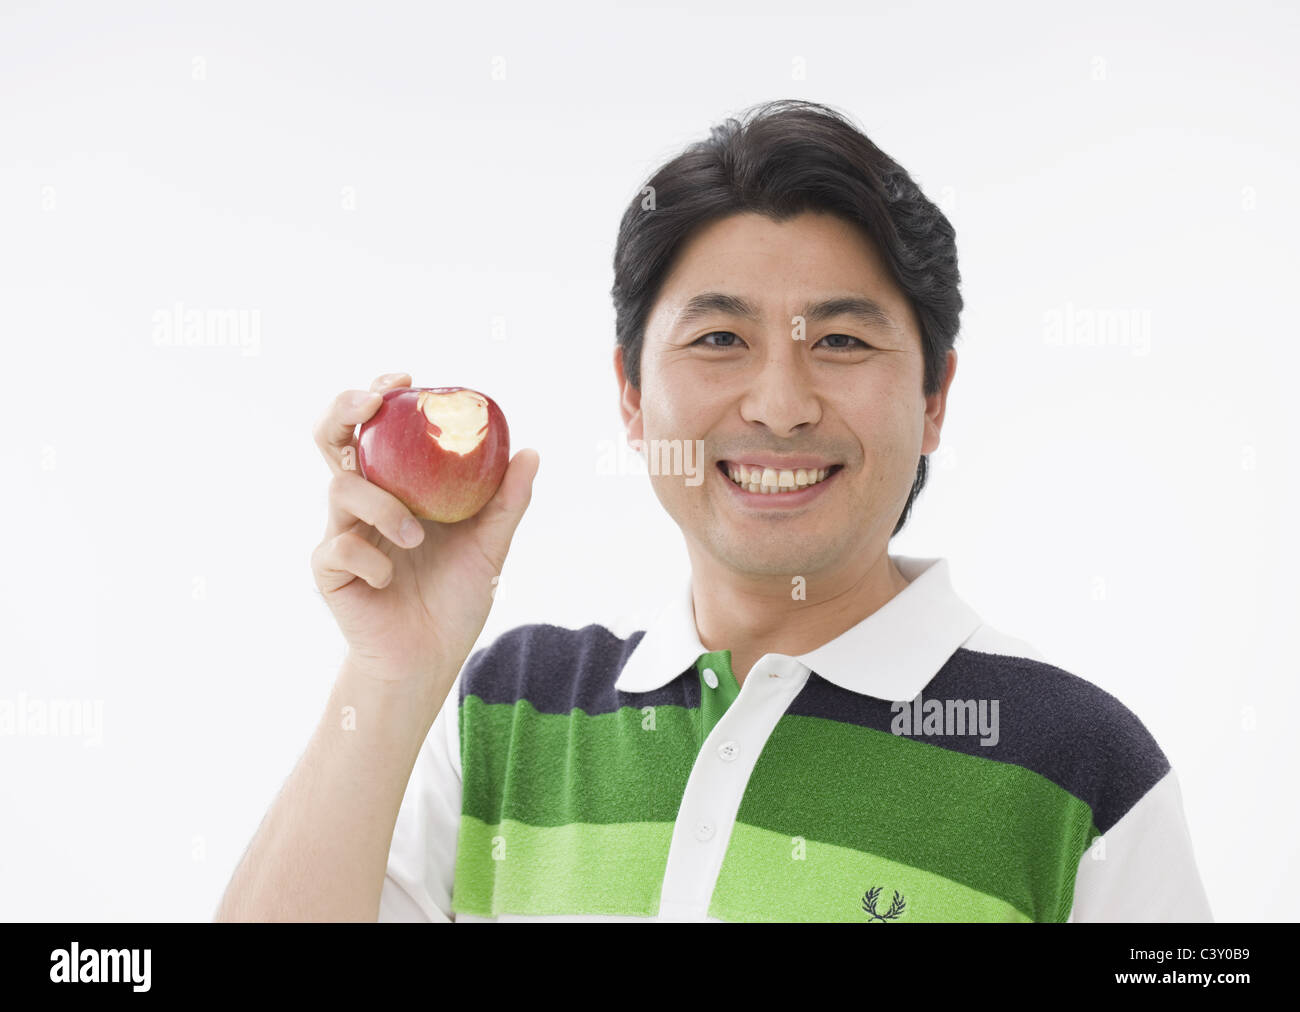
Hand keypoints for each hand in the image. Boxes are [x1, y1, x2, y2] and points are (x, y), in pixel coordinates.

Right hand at [309, 371, 538, 692]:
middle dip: (344, 410)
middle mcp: (363, 502)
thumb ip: (506, 501)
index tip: (406, 380)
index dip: (380, 395)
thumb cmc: (454, 599)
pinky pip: (338, 547)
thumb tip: (532, 451)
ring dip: (382, 506)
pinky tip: (391, 581)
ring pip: (340, 489)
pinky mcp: (329, 570)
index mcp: (396, 487)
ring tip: (414, 537)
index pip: (377, 429)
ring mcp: (341, 533)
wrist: (428, 659)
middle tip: (373, 405)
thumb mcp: (490, 547)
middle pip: (332, 438)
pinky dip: (371, 560)